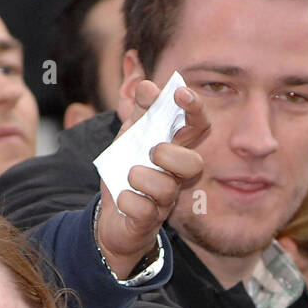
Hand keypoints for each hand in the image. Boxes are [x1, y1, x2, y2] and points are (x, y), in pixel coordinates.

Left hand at [96, 80, 209, 278]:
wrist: (109, 217)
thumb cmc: (127, 173)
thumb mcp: (130, 137)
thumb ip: (140, 112)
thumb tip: (148, 86)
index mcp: (174, 150)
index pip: (198, 128)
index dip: (195, 109)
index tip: (179, 94)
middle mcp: (175, 177)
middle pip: (194, 164)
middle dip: (171, 154)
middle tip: (151, 153)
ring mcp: (164, 201)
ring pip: (168, 188)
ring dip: (142, 177)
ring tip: (129, 176)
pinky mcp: (148, 222)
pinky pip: (144, 210)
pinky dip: (127, 200)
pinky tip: (122, 199)